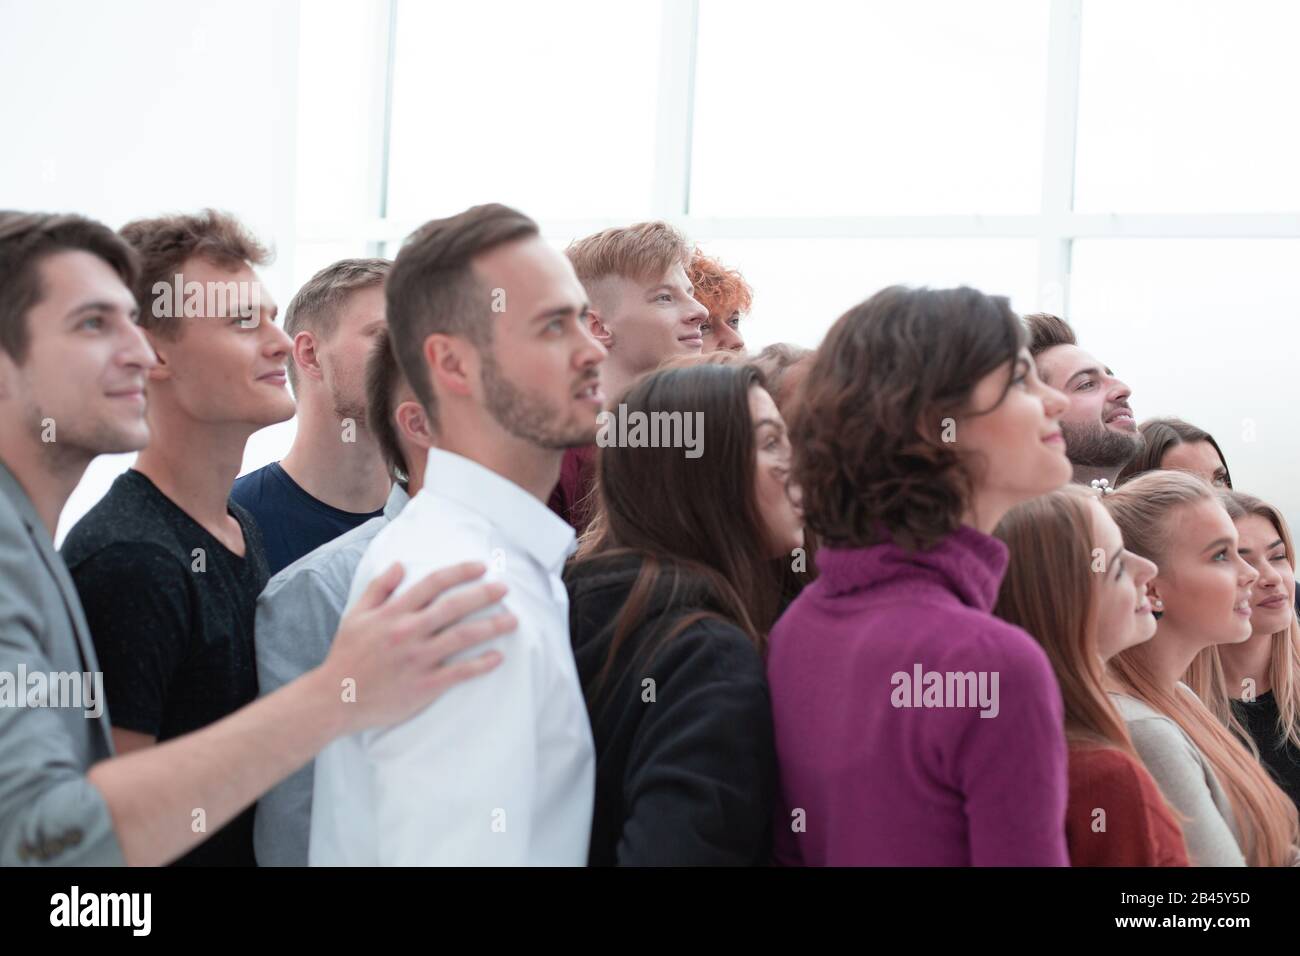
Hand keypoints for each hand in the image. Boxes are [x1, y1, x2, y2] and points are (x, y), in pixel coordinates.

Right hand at [317, 561, 515, 733]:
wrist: (335, 699)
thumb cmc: (346, 656)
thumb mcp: (356, 615)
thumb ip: (379, 588)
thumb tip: (401, 564)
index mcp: (393, 613)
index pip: (433, 583)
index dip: (460, 572)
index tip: (481, 567)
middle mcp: (408, 631)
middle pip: (454, 606)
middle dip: (483, 594)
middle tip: (505, 588)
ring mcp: (418, 659)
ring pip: (462, 637)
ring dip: (491, 626)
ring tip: (512, 620)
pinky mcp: (424, 685)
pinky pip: (459, 672)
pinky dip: (481, 664)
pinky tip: (498, 657)